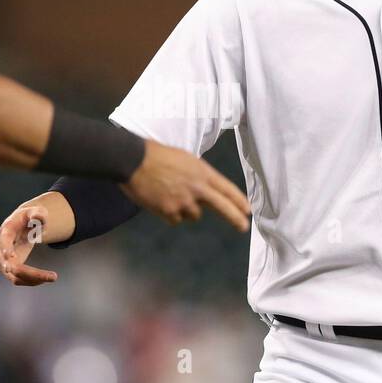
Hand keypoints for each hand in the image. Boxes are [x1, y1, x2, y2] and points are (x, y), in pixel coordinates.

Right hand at [0, 203, 58, 285]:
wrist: (20, 226)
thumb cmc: (28, 219)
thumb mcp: (35, 211)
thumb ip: (38, 213)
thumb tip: (38, 217)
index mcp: (5, 232)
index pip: (4, 240)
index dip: (6, 248)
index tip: (10, 256)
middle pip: (9, 263)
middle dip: (27, 272)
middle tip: (46, 277)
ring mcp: (1, 261)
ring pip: (14, 275)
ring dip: (33, 279)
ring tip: (52, 277)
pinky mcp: (8, 270)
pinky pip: (18, 279)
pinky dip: (32, 281)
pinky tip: (45, 278)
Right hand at [121, 140, 250, 231]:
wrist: (134, 160)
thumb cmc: (159, 156)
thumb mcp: (186, 160)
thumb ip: (199, 177)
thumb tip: (206, 195)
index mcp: (203, 173)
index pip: (227, 189)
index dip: (239, 201)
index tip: (247, 210)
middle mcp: (197, 188)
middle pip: (222, 207)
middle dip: (235, 218)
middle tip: (243, 226)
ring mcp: (184, 201)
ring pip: (193, 215)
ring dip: (187, 210)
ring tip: (170, 194)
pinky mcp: (169, 211)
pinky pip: (175, 219)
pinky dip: (170, 213)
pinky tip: (160, 200)